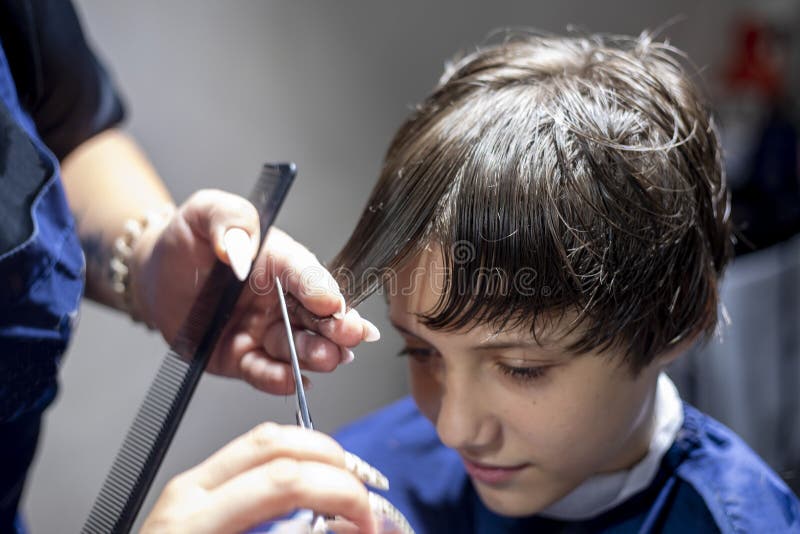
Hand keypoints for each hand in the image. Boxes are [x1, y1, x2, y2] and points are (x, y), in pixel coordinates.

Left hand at [129, 189, 378, 392]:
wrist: (156, 276)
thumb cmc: (188, 240)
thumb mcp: (205, 212)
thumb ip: (228, 217)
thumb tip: (238, 250)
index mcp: (281, 262)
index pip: (307, 274)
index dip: (321, 289)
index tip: (332, 303)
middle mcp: (281, 300)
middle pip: (317, 316)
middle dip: (338, 327)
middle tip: (349, 335)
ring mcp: (264, 331)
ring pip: (298, 347)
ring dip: (315, 354)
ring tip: (327, 358)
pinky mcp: (243, 358)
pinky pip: (263, 372)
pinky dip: (280, 379)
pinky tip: (295, 380)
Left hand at [141, 423, 378, 533]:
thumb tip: (346, 531)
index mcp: (194, 527)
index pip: (281, 481)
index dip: (338, 493)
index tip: (366, 523)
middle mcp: (190, 497)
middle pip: (276, 447)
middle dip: (336, 467)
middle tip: (363, 501)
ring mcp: (189, 487)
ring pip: (264, 438)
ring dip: (316, 453)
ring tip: (345, 482)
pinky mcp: (193, 488)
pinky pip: (250, 453)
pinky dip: (291, 459)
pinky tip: (309, 483)